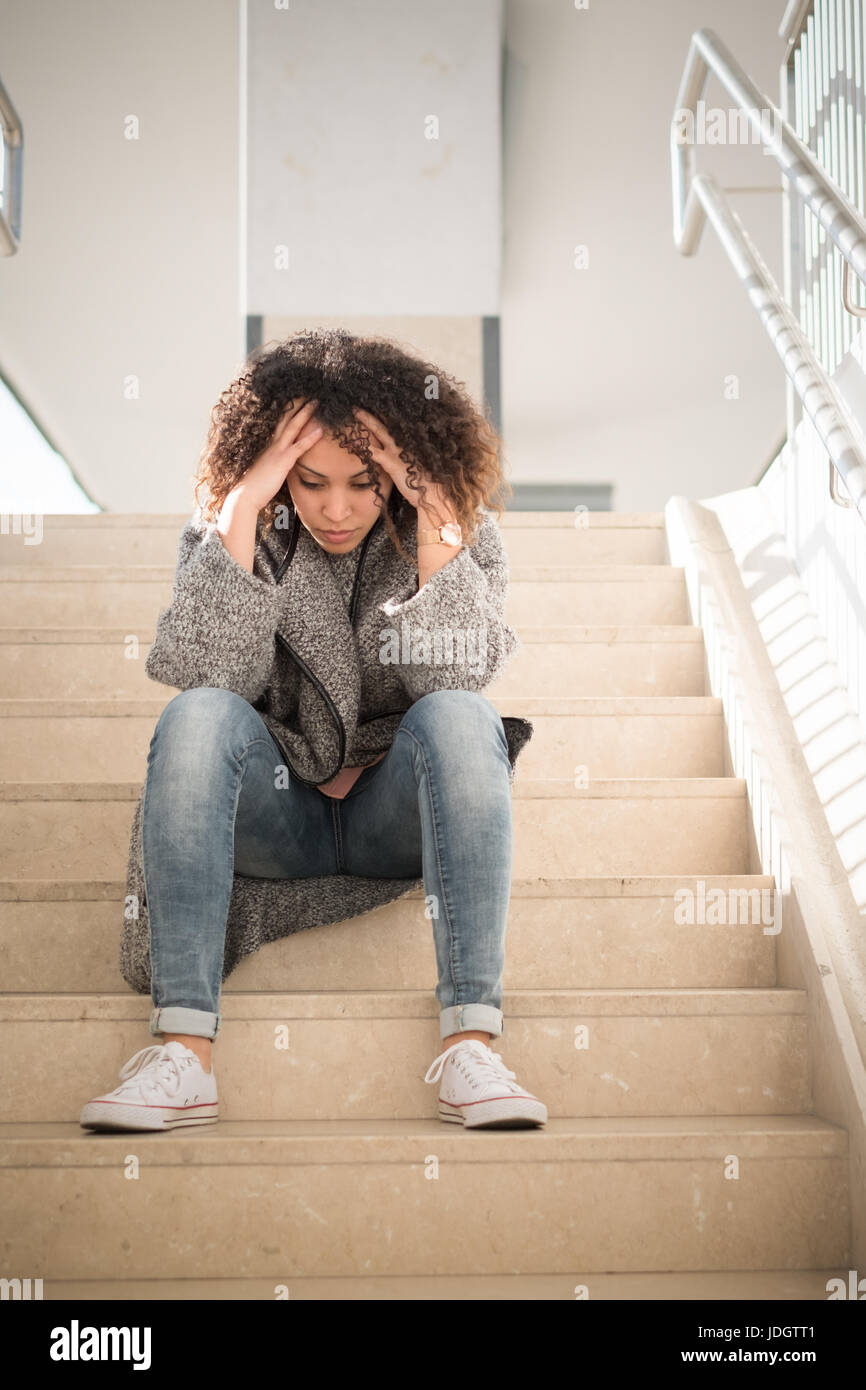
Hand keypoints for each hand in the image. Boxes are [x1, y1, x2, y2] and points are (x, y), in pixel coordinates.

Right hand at [229, 397, 322, 513]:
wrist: (244, 497)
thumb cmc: (254, 488)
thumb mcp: (265, 471)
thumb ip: (274, 464)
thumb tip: (279, 466)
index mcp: (268, 446)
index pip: (280, 423)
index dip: (289, 410)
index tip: (298, 398)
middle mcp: (272, 444)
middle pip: (286, 418)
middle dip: (297, 403)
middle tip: (309, 391)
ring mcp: (277, 451)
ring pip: (293, 426)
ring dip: (306, 413)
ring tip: (317, 402)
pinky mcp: (282, 462)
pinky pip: (299, 447)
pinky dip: (310, 438)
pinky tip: (321, 430)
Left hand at [352, 406, 453, 519]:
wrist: (436, 494)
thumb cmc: (432, 482)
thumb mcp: (425, 464)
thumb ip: (416, 454)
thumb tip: (414, 453)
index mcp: (413, 440)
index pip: (398, 422)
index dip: (388, 412)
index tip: (380, 402)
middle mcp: (406, 441)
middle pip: (389, 420)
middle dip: (377, 409)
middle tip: (365, 400)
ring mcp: (398, 450)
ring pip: (379, 430)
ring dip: (367, 420)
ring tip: (355, 410)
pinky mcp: (392, 462)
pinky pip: (373, 452)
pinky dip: (363, 447)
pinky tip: (352, 442)